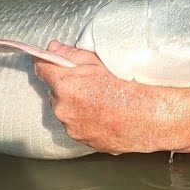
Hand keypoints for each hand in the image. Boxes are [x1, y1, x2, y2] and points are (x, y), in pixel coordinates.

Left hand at [32, 41, 169, 154]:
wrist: (147, 116)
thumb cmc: (126, 87)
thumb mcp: (98, 62)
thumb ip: (71, 54)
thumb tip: (53, 48)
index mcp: (65, 85)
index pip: (41, 68)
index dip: (45, 63)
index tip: (48, 62)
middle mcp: (63, 108)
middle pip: (54, 92)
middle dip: (65, 87)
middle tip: (87, 84)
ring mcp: (72, 127)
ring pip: (66, 111)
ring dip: (75, 106)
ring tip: (99, 102)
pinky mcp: (82, 140)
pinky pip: (77, 127)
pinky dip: (85, 121)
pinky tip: (103, 115)